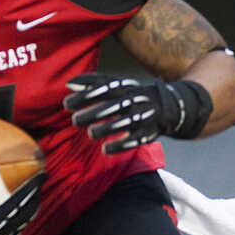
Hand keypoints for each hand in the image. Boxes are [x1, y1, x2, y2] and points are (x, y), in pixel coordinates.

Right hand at [0, 160, 43, 234]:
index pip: (20, 200)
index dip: (33, 186)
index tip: (43, 174)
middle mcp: (3, 232)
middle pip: (28, 212)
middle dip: (36, 196)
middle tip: (41, 182)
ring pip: (24, 222)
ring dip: (32, 208)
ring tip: (34, 195)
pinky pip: (17, 230)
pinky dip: (23, 219)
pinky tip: (21, 214)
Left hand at [64, 72, 212, 152]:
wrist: (168, 106)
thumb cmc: (132, 95)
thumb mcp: (117, 85)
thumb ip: (93, 84)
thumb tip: (68, 84)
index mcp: (123, 88)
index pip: (101, 90)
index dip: (82, 97)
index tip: (66, 104)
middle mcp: (132, 101)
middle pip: (109, 108)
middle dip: (89, 115)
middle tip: (75, 121)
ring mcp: (141, 117)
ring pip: (120, 125)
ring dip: (102, 130)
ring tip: (90, 134)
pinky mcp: (148, 133)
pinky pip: (133, 141)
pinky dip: (118, 146)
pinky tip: (105, 150)